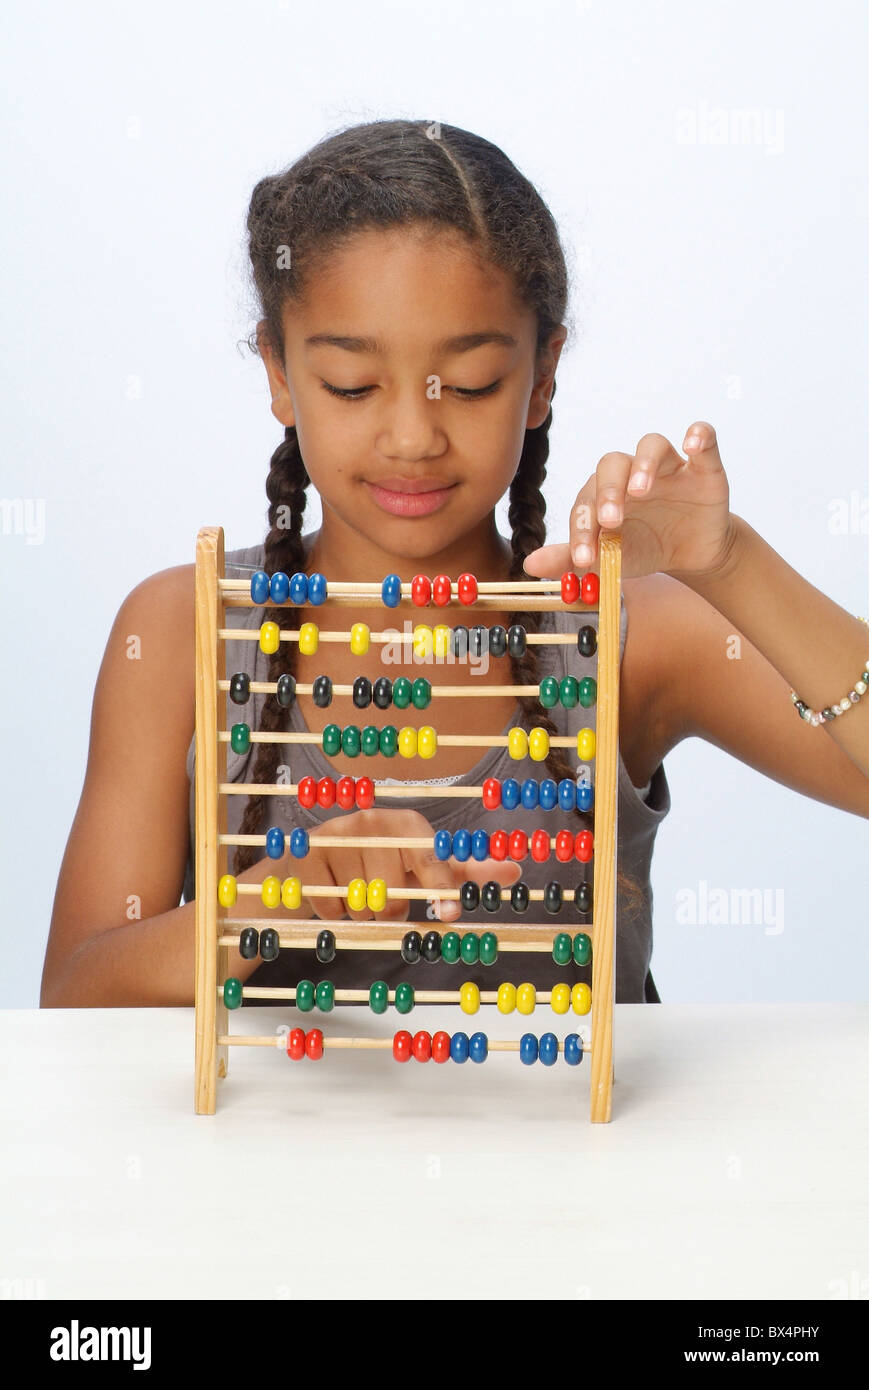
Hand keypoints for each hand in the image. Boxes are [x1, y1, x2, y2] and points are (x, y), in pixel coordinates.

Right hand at [304, 808, 521, 922]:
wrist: (315, 856)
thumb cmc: (381, 861)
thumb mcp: (423, 863)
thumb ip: (466, 871)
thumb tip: (515, 871)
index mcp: (408, 824)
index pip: (430, 860)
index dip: (441, 889)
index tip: (450, 915)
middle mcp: (374, 822)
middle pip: (392, 899)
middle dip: (390, 909)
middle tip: (383, 893)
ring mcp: (338, 835)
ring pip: (361, 906)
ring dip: (361, 912)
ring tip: (357, 889)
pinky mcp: (309, 853)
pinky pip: (330, 908)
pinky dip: (332, 911)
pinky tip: (331, 889)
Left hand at [523, 422, 737, 581]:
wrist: (691, 555)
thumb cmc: (644, 550)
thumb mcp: (608, 561)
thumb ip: (570, 558)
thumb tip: (529, 564)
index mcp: (605, 493)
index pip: (587, 500)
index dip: (582, 528)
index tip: (584, 559)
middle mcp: (633, 473)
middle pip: (613, 463)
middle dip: (607, 492)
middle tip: (609, 520)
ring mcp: (668, 467)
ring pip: (652, 445)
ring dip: (644, 464)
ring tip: (641, 491)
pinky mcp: (704, 466)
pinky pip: (703, 438)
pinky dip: (698, 434)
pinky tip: (692, 444)